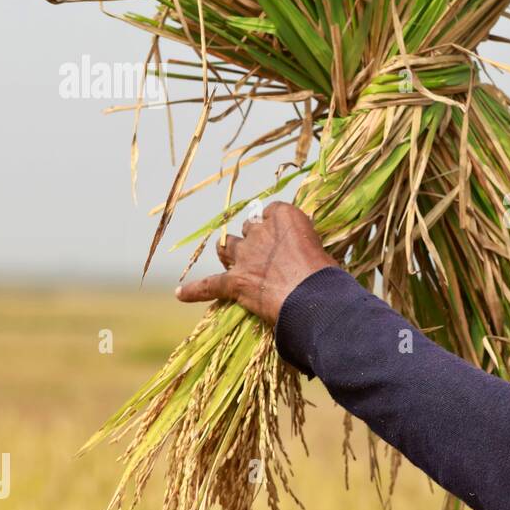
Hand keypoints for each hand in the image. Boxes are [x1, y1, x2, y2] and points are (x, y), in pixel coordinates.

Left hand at [175, 202, 337, 325]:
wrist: (314, 298)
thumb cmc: (328, 275)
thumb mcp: (324, 250)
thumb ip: (308, 246)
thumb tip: (310, 259)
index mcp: (285, 216)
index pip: (273, 211)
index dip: (276, 224)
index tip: (285, 238)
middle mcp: (261, 231)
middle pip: (250, 227)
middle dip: (255, 238)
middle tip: (267, 255)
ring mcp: (245, 255)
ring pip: (226, 245)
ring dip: (229, 252)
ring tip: (233, 260)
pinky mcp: (235, 281)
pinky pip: (209, 284)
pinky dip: (194, 290)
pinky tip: (180, 293)